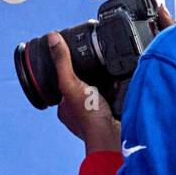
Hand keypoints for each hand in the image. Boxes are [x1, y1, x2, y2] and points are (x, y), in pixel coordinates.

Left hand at [49, 33, 121, 154]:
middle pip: (85, 87)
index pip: (65, 83)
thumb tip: (52, 37)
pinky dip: (119, 90)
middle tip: (100, 66)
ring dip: (107, 83)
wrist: (115, 137)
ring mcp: (97, 116)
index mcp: (65, 106)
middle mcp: (79, 112)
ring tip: (111, 73)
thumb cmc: (89, 116)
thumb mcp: (72, 83)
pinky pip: (116, 98)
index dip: (72, 71)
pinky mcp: (113, 116)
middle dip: (93, 77)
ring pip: (101, 92)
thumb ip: (63, 61)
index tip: (79, 59)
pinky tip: (123, 83)